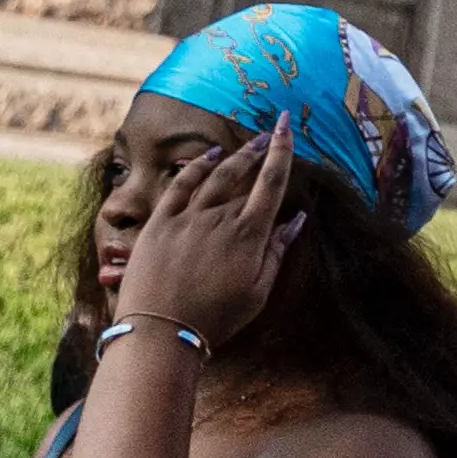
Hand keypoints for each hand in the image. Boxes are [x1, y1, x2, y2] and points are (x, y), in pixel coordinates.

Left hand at [110, 128, 304, 347]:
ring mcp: (188, 217)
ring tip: (246, 144)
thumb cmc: (215, 318)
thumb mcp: (257, 292)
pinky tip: (207, 157)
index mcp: (248, 234)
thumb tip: (296, 219)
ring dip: (234, 156)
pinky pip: (180, 185)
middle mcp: (220, 217)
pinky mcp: (160, 222)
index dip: (281, 151)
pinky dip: (195, 167)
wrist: (160, 331)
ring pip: (215, 175)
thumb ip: (277, 252)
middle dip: (260, 151)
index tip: (285, 126)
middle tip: (268, 135)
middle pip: (244, 175)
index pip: (271, 182)